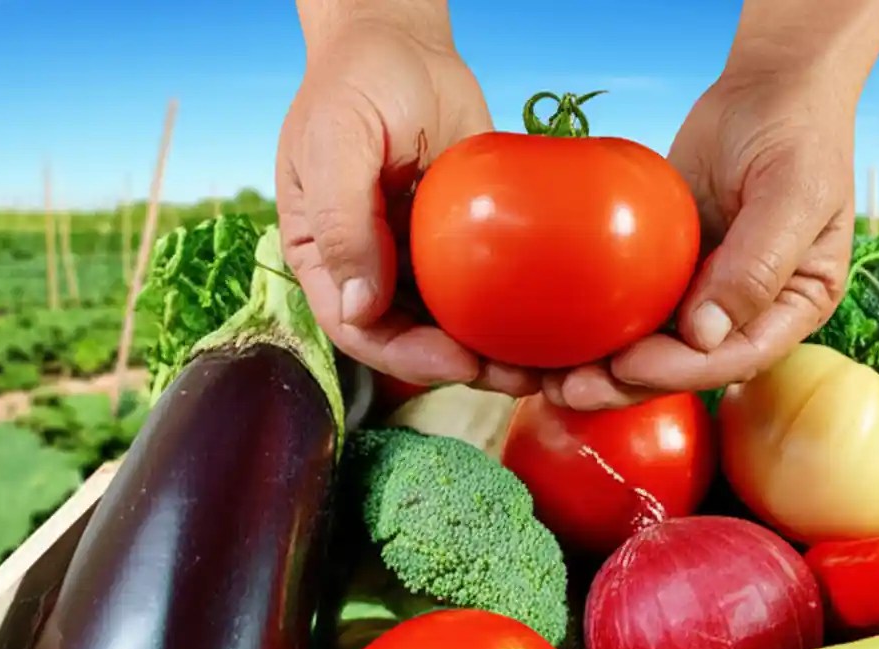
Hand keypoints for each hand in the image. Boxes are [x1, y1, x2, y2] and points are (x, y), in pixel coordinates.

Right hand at [276, 16, 539, 395]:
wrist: (403, 43)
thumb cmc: (355, 84)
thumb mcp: (334, 145)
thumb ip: (340, 224)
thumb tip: (360, 310)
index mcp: (325, 259)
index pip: (358, 330)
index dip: (405, 357)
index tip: (456, 361)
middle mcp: (372, 267)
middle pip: (412, 338)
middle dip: (462, 365)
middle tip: (517, 376)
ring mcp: (419, 255)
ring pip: (454, 321)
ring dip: (495, 348)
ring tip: (545, 364)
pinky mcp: (465, 239)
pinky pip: (487, 284)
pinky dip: (516, 308)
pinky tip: (553, 323)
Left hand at [544, 71, 855, 409]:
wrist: (770, 89)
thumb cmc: (798, 135)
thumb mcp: (793, 193)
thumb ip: (758, 264)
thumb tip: (704, 334)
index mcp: (792, 308)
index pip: (735, 357)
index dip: (681, 371)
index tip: (630, 366)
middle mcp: (745, 312)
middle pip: (684, 365)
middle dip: (626, 382)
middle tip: (570, 389)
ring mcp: (702, 292)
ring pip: (650, 344)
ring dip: (600, 366)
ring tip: (546, 378)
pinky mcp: (664, 268)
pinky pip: (627, 302)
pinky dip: (592, 321)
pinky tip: (548, 334)